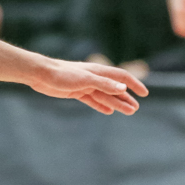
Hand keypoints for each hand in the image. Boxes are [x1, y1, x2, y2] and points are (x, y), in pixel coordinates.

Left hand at [32, 60, 148, 114]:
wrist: (40, 74)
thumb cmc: (62, 74)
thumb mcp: (86, 80)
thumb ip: (105, 84)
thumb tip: (124, 88)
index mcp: (99, 72)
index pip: (122, 78)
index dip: (135, 84)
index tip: (144, 94)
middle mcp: (94, 78)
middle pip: (114, 89)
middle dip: (126, 98)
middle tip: (135, 109)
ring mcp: (86, 86)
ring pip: (105, 96)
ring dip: (116, 104)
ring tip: (127, 112)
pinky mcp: (76, 92)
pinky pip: (93, 100)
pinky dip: (101, 105)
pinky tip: (108, 111)